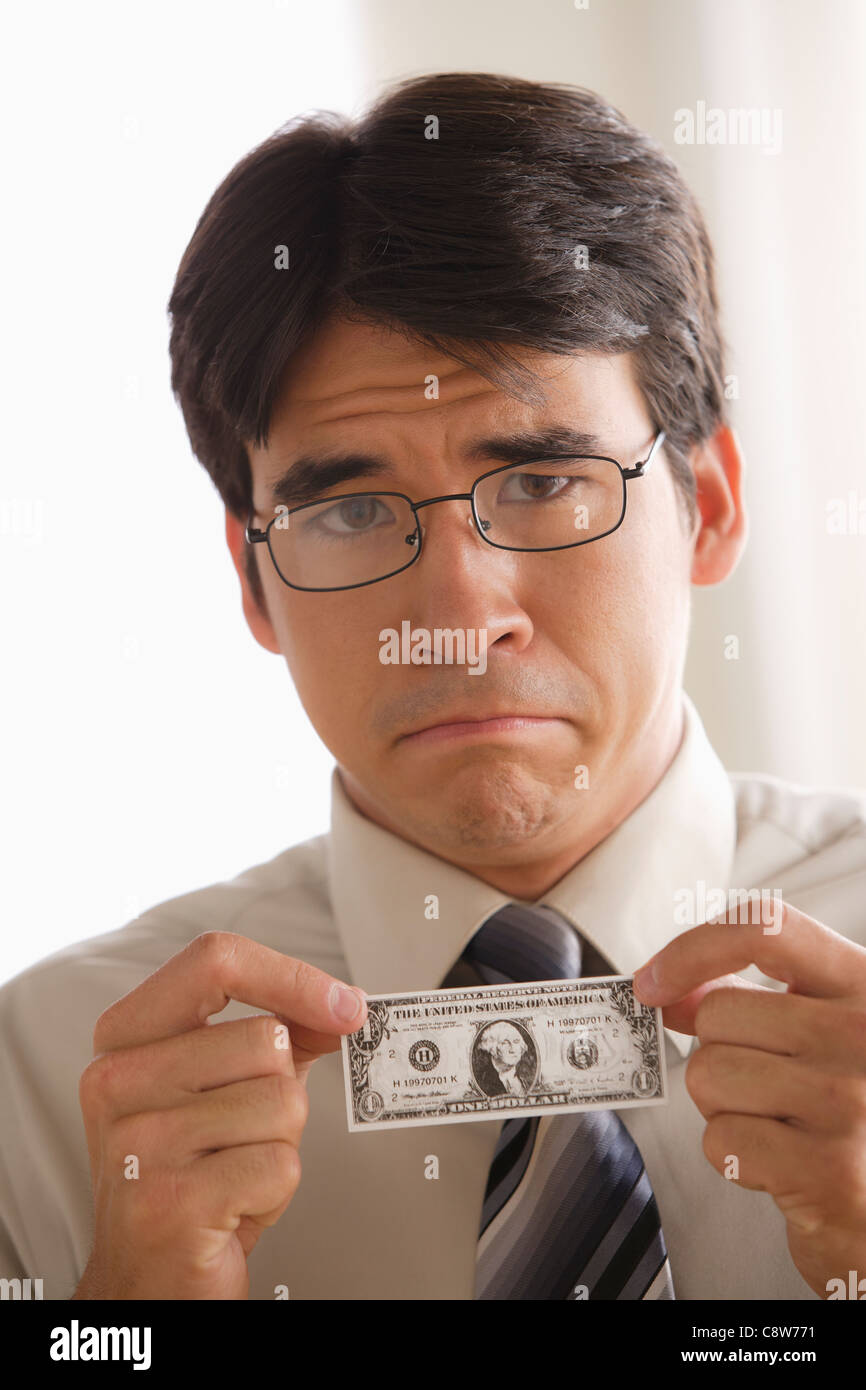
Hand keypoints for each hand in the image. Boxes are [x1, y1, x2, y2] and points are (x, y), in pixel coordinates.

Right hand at [73, 932, 366, 1299]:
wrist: (148, 1281)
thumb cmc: (187, 1177)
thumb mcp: (222, 1089)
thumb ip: (277, 1035)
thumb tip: (342, 1005)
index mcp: (125, 1038)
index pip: (216, 960)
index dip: (291, 976)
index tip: (343, 1005)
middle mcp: (118, 1080)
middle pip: (266, 1039)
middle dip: (281, 1094)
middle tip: (239, 1137)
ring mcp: (140, 1141)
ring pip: (282, 1101)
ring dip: (279, 1146)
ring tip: (232, 1172)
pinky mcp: (171, 1200)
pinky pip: (281, 1164)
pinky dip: (276, 1191)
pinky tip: (233, 1206)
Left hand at [633, 902, 865, 1298]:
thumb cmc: (852, 1117)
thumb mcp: (820, 1036)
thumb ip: (750, 1002)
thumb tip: (665, 989)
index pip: (765, 929)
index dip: (694, 949)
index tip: (653, 982)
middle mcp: (865, 1033)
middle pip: (719, 1014)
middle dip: (717, 1055)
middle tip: (766, 1091)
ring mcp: (851, 1100)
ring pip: (709, 1075)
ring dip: (724, 1109)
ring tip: (779, 1127)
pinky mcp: (832, 1171)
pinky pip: (722, 1140)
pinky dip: (735, 1159)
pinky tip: (783, 1167)